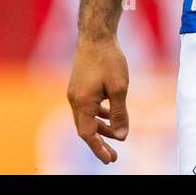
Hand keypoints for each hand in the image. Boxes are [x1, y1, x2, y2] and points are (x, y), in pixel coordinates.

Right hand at [67, 37, 129, 163]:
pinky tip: (109, 115)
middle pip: (85, 129)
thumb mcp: (119, 88)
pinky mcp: (79, 86)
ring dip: (100, 128)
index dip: (98, 148)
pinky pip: (87, 107)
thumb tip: (121, 136)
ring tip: (115, 137)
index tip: (110, 160)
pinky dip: (98, 114)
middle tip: (113, 156)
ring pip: (86, 118)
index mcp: (82, 102)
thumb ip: (119, 113)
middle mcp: (74, 100)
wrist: (96, 35)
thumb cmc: (109, 59)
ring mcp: (75, 92)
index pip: (87, 134)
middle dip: (99, 143)